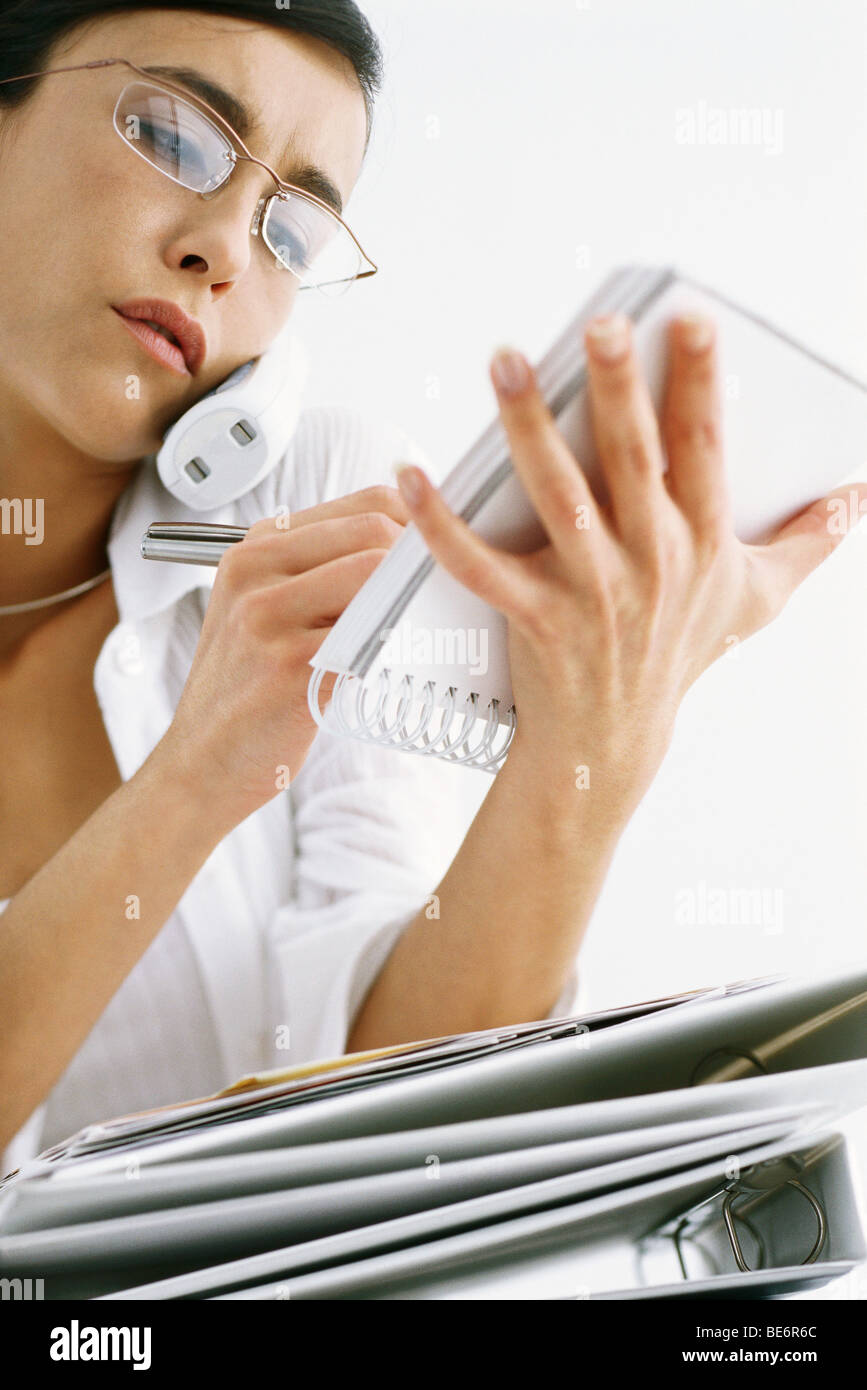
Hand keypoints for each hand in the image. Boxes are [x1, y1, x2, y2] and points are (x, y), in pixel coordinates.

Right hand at [155, 486, 409, 829]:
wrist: (202, 762)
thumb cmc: (252, 688)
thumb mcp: (268, 611)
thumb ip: (326, 573)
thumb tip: (421, 549)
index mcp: (256, 548)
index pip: (367, 503)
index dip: (420, 528)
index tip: (439, 562)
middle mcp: (255, 572)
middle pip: (374, 532)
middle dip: (422, 562)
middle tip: (444, 599)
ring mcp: (266, 617)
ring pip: (374, 576)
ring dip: (411, 602)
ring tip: (423, 631)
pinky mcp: (287, 667)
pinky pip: (367, 636)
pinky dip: (396, 646)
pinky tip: (401, 664)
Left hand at [394, 312, 866, 813]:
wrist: (612, 740)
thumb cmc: (680, 654)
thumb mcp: (755, 598)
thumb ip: (809, 542)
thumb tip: (858, 496)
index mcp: (702, 542)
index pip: (704, 449)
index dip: (699, 383)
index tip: (688, 321)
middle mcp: (651, 562)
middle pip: (633, 461)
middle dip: (618, 390)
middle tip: (600, 325)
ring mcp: (591, 593)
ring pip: (559, 498)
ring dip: (530, 429)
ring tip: (506, 361)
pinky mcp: (534, 619)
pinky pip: (482, 566)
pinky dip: (443, 524)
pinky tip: (412, 476)